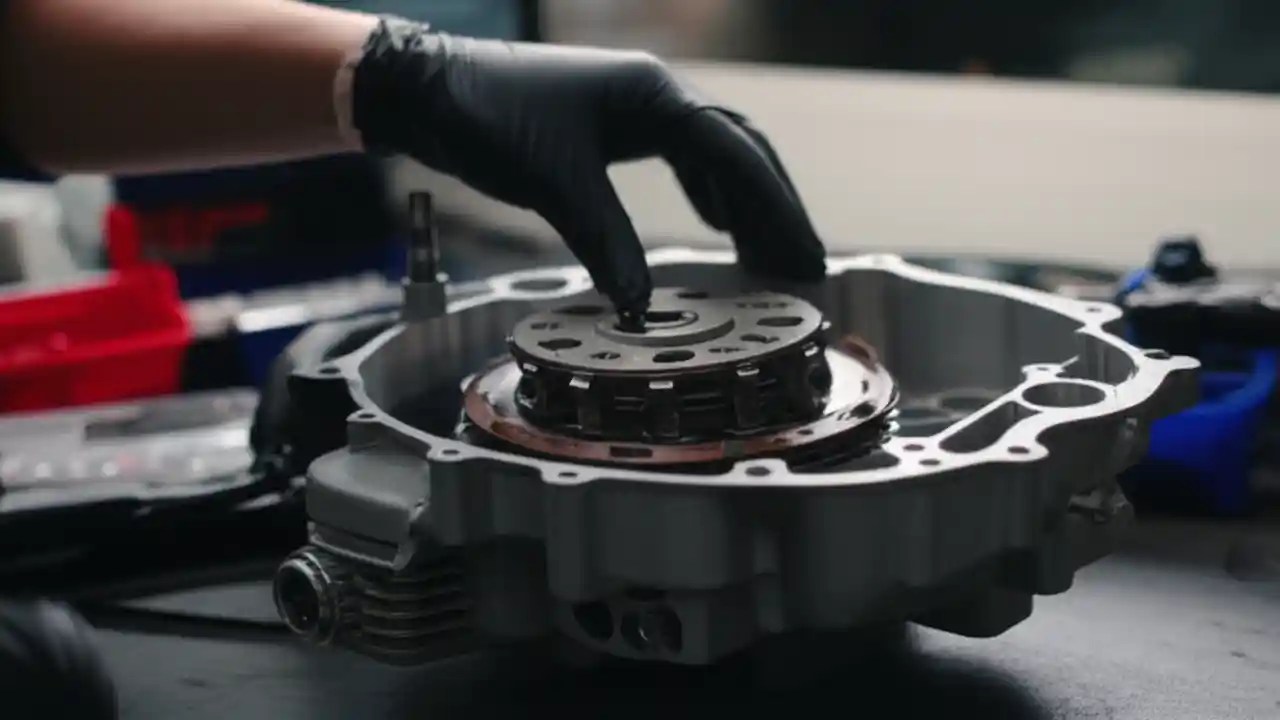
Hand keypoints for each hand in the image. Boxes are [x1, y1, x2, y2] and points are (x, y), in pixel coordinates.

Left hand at [351, 17, 825, 313]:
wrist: (429, 89)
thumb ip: (607, 243)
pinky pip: (679, 156)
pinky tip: (713, 220)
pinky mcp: (611, 123)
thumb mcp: (556, 186)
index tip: (805, 255)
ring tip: (770, 251)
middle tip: (804, 260)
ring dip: (744, 202)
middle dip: (774, 208)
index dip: (775, 210)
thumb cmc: (489, 119)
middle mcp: (655, 94)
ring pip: (712, 154)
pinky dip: (706, 190)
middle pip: (738, 151)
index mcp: (654, 97)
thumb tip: (642, 304)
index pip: (736, 156)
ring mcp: (634, 106)